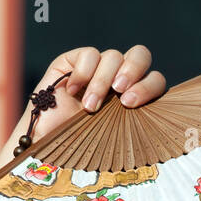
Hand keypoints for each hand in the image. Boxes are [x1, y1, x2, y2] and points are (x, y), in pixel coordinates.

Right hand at [14, 46, 166, 145]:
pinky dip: (83, 72)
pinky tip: (72, 91)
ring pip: (113, 56)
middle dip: (133, 71)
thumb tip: (155, 129)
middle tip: (119, 93)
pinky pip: (89, 54)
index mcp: (133, 96)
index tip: (130, 104)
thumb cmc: (79, 147)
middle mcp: (118, 78)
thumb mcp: (112, 139)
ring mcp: (97, 68)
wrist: (45, 144)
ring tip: (89, 107)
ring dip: (101, 82)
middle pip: (140, 55)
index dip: (148, 87)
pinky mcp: (75, 60)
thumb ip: (133, 128)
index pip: (154, 79)